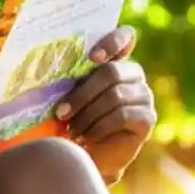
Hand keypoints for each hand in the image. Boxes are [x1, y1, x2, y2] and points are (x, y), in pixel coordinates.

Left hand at [55, 27, 155, 184]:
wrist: (92, 156)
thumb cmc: (76, 121)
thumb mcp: (71, 96)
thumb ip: (71, 79)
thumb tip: (47, 68)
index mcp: (115, 61)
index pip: (125, 37)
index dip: (112, 41)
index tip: (92, 57)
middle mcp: (134, 74)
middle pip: (111, 72)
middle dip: (82, 94)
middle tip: (61, 112)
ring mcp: (144, 95)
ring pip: (115, 96)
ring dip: (87, 115)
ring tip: (71, 130)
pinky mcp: (147, 118)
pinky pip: (121, 116)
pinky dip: (98, 127)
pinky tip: (86, 137)